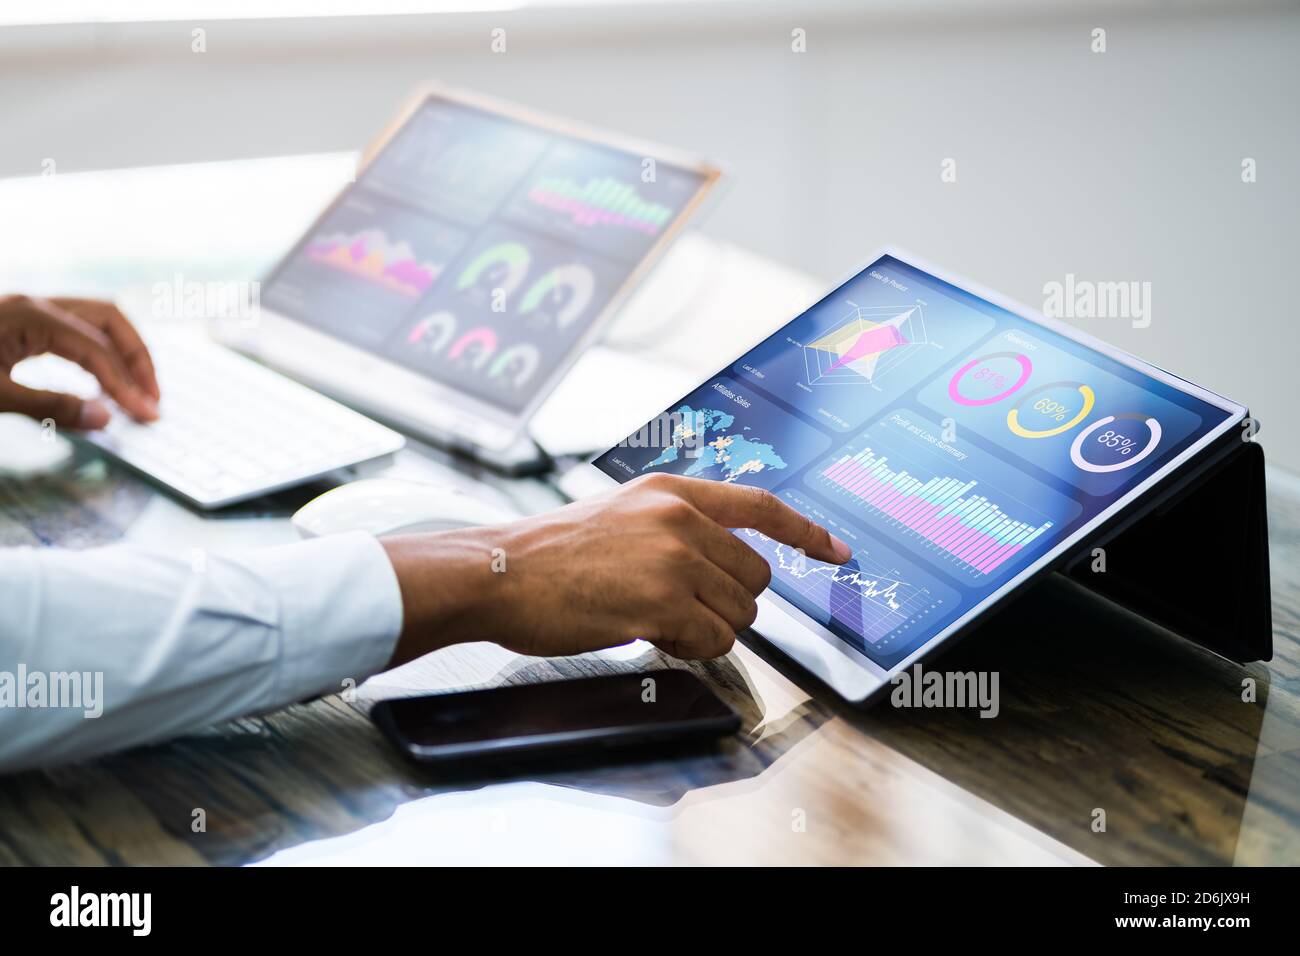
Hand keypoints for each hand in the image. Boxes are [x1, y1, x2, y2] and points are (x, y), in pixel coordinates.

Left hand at [0, 294, 159, 428]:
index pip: (97, 349)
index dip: (125, 384)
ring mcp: (32, 309)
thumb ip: (49, 406)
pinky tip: (107, 376)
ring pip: (98, 319)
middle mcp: (37, 305)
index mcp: (31, 317)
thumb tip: (104, 418)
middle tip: (152, 395)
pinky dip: (102, 350)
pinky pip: (79, 328)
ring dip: (125, 351)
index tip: (145, 413)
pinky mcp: (27, 321)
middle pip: (109, 319)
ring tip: (138, 387)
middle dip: (137, 358)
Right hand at [381, 472, 850, 664]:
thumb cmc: (550, 554)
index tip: (836, 550)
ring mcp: (673, 559)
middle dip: (729, 603)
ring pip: (738, 614)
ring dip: (708, 630)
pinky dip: (692, 648)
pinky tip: (653, 635)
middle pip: (755, 577)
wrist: (500, 572)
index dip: (805, 531)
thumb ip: (673, 528)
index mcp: (672, 493)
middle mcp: (680, 519)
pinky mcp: (661, 601)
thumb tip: (718, 566)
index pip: (760, 505)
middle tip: (683, 611)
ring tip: (657, 621)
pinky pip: (711, 640)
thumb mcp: (620, 515)